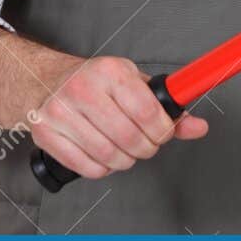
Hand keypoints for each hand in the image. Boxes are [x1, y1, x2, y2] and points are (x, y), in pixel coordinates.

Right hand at [29, 56, 208, 180]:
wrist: (43, 79)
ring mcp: (61, 113)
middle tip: (145, 143)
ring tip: (123, 148)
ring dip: (125, 160)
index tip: (162, 133)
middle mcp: (83, 89)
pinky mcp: (46, 134)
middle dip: (146, 148)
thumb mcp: (131, 82)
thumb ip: (165, 107)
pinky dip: (103, 168)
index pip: (147, 113)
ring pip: (109, 156)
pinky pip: (88, 168)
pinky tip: (102, 153)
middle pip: (130, 139)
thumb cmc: (92, 81)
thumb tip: (198, 127)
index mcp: (109, 72)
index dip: (162, 131)